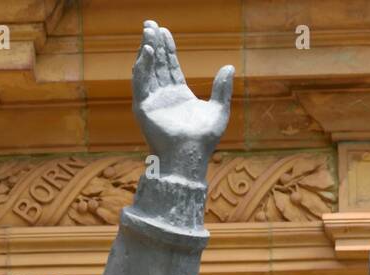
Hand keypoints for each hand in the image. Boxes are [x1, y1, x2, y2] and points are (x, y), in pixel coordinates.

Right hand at [132, 20, 233, 182]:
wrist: (190, 155)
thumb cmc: (205, 139)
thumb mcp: (219, 110)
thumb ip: (222, 88)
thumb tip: (229, 66)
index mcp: (179, 95)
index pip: (170, 66)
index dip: (168, 48)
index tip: (165, 30)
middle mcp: (163, 96)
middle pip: (157, 63)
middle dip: (154, 43)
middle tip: (150, 23)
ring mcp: (152, 101)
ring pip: (146, 69)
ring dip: (146, 49)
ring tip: (148, 32)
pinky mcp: (143, 107)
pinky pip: (140, 82)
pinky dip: (143, 66)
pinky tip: (148, 52)